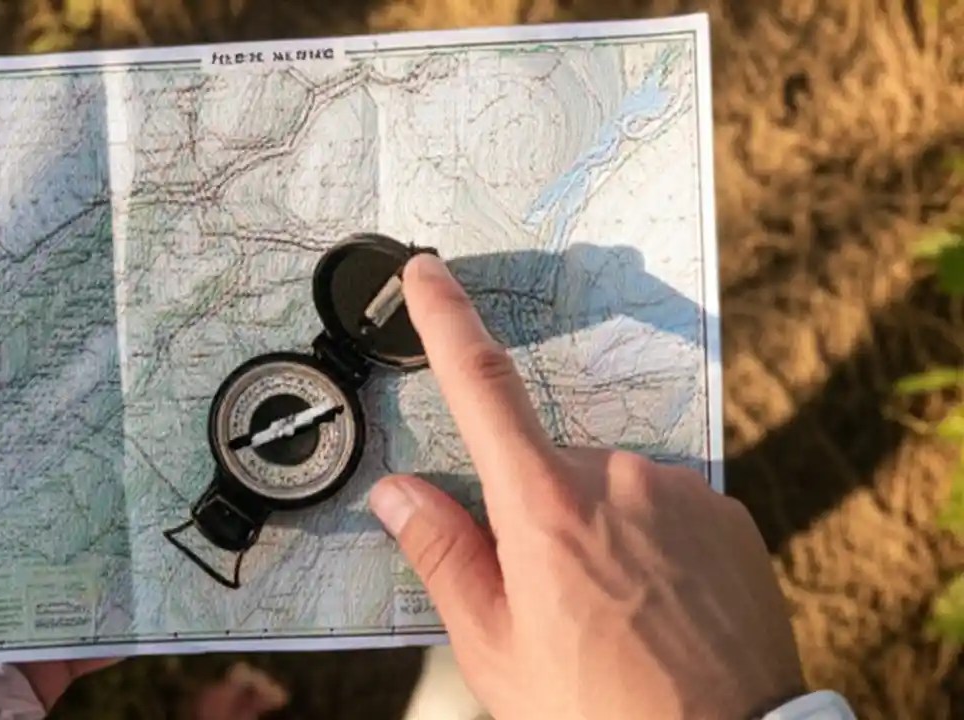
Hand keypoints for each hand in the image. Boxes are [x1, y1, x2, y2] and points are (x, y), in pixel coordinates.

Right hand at [367, 254, 804, 719]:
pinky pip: (663, 505)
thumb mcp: (495, 649)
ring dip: (594, 531)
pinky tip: (657, 605)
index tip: (425, 273)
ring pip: (607, 488)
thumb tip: (399, 494)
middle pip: (544, 467)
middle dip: (533, 515)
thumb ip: (442, 557)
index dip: (445, 321)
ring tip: (612, 614)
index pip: (480, 387)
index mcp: (544, 507)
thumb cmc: (598, 712)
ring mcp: (679, 488)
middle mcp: (616, 476)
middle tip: (548, 597)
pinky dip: (647, 541)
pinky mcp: (725, 511)